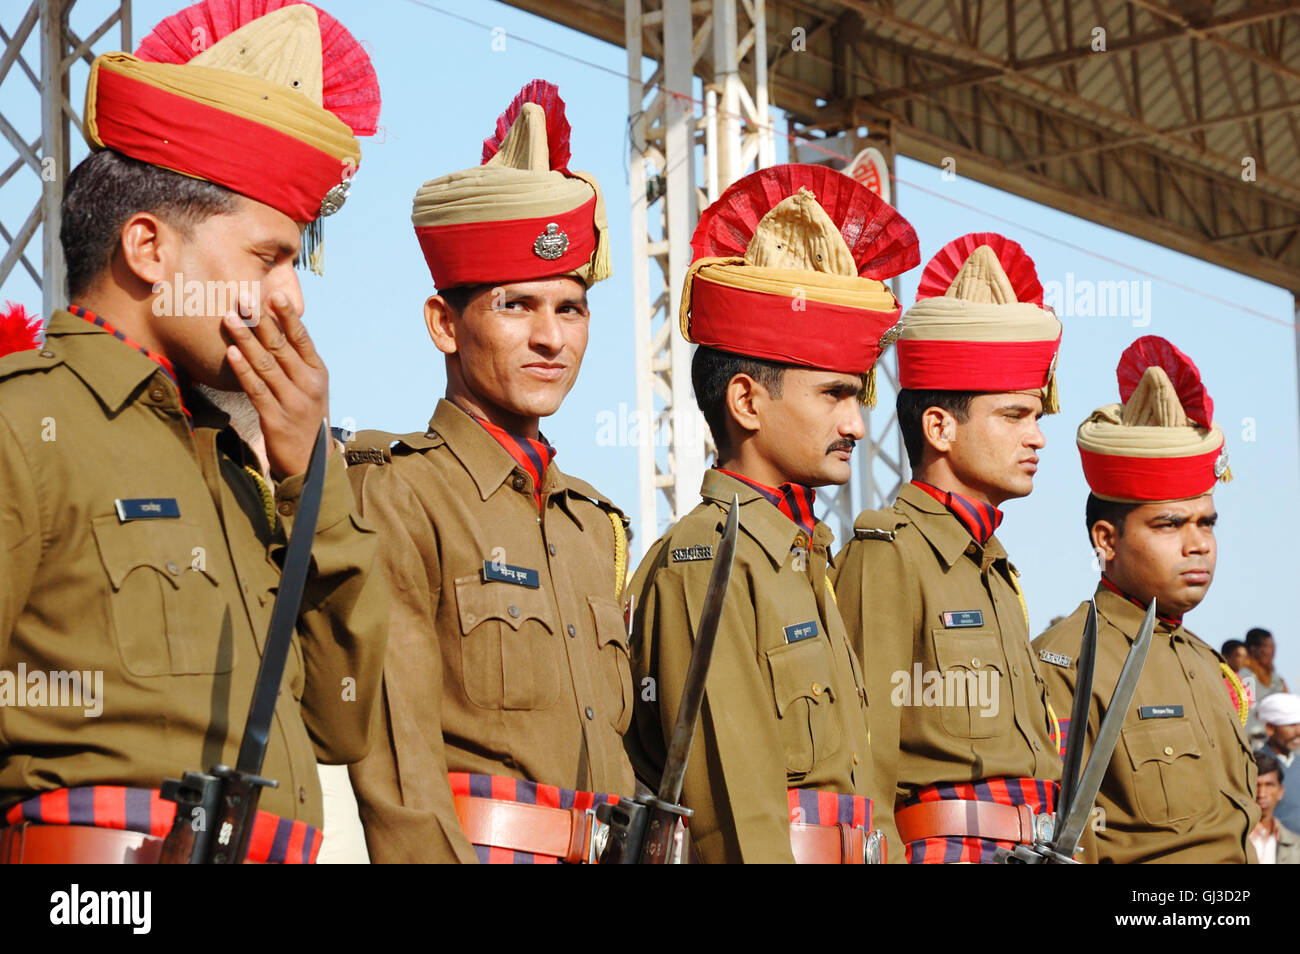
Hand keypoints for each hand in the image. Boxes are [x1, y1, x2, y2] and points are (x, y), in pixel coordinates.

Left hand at [223, 290, 328, 478]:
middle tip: (242, 297)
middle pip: (281, 346)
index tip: (274, 293)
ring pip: (266, 363)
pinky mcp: (275, 419)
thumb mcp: (310, 390)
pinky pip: (256, 389)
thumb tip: (277, 331)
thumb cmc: (306, 420)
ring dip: (246, 338)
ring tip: (230, 317)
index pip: (301, 338)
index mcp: (318, 374)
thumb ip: (297, 364)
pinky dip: (243, 369)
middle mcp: (308, 385)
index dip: (287, 315)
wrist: (311, 463)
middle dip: (260, 320)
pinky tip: (232, 352)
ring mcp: (293, 402)